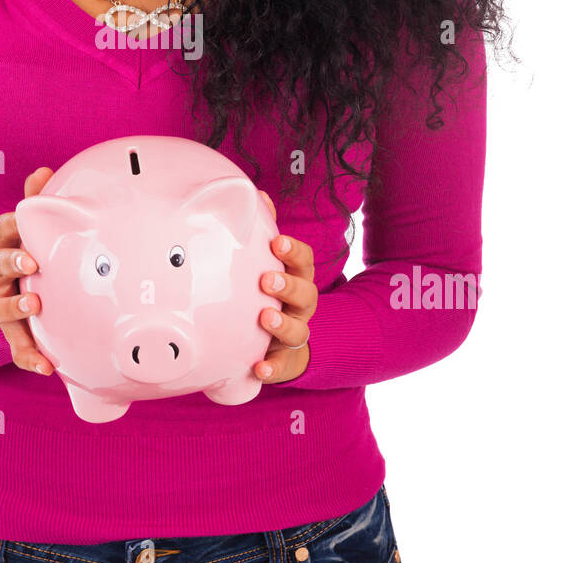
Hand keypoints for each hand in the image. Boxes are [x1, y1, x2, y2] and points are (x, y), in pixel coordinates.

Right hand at [0, 166, 55, 374]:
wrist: (11, 288)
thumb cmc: (24, 249)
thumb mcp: (27, 227)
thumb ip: (35, 201)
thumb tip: (44, 171)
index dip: (11, 228)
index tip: (25, 225)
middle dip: (10, 265)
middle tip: (32, 264)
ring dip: (14, 309)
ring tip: (35, 305)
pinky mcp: (8, 332)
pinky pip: (14, 347)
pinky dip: (28, 357)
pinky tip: (47, 366)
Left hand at [252, 190, 316, 383]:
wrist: (278, 341)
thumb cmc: (268, 292)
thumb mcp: (269, 263)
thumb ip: (263, 230)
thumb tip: (257, 194)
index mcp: (296, 278)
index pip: (302, 261)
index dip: (293, 252)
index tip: (277, 242)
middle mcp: (300, 306)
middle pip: (306, 294)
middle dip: (289, 285)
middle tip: (267, 279)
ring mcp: (294, 335)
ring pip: (298, 331)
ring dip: (282, 324)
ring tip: (265, 318)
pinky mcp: (284, 363)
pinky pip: (283, 368)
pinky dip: (272, 368)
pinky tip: (258, 367)